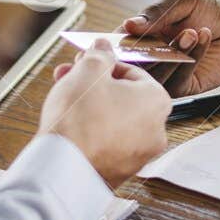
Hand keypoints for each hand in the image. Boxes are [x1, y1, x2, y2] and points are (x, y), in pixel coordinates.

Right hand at [40, 40, 170, 187]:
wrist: (62, 168)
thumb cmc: (79, 118)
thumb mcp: (89, 70)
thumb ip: (99, 54)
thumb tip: (103, 47)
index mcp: (157, 101)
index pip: (132, 72)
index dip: (104, 64)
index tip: (86, 62)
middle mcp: (156, 130)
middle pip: (122, 96)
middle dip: (93, 84)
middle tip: (71, 77)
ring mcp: (139, 155)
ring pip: (113, 119)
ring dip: (90, 105)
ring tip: (63, 98)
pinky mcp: (120, 172)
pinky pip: (106, 142)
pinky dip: (91, 131)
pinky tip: (69, 124)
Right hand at [121, 0, 219, 97]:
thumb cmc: (208, 9)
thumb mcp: (180, 0)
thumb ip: (155, 13)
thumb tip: (129, 25)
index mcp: (142, 35)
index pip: (119, 44)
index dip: (116, 45)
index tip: (121, 38)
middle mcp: (151, 57)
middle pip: (134, 65)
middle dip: (146, 52)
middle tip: (160, 38)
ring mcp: (167, 73)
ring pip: (155, 76)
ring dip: (173, 54)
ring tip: (191, 32)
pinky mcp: (185, 85)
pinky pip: (177, 80)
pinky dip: (190, 60)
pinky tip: (203, 38)